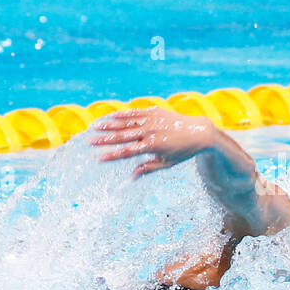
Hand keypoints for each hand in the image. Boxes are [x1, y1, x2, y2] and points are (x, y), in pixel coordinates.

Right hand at [91, 108, 215, 177]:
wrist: (199, 132)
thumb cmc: (183, 151)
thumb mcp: (167, 163)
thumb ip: (148, 168)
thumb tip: (132, 177)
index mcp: (152, 146)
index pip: (128, 152)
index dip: (112, 155)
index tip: (99, 158)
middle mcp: (150, 132)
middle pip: (123, 136)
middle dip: (105, 139)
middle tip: (90, 141)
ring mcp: (152, 120)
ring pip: (127, 122)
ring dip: (110, 124)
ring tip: (95, 127)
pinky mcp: (155, 112)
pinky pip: (136, 112)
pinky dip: (123, 114)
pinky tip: (111, 116)